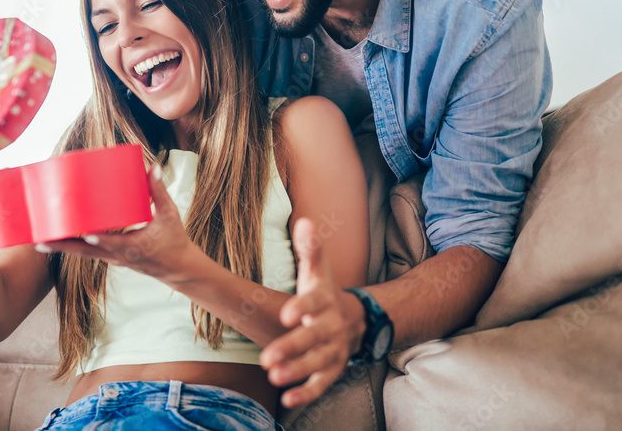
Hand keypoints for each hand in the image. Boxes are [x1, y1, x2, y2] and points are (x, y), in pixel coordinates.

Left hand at [41, 165, 197, 282]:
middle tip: (41, 240)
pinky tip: (57, 241)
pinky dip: (72, 248)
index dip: (98, 239)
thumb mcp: (170, 214)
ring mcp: (113, 259)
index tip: (83, 233)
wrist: (177, 268)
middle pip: (86, 252)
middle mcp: (119, 256)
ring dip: (63, 248)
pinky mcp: (110, 258)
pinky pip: (88, 254)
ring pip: (83, 255)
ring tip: (40, 241)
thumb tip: (152, 167)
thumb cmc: (174, 240)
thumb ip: (159, 191)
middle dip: (64, 247)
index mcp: (135, 246)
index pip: (112, 243)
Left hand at [259, 218, 364, 407]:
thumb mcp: (318, 270)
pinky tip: (287, 400)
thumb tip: (304, 221)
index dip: (302, 307)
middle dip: (291, 348)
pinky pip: (321, 384)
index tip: (287, 313)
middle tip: (267, 358)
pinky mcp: (331, 370)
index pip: (314, 302)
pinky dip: (306, 393)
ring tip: (273, 377)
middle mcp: (331, 327)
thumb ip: (310, 249)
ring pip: (316, 363)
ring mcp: (333, 351)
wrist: (355, 320)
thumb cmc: (324, 292)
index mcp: (325, 300)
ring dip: (296, 372)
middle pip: (313, 338)